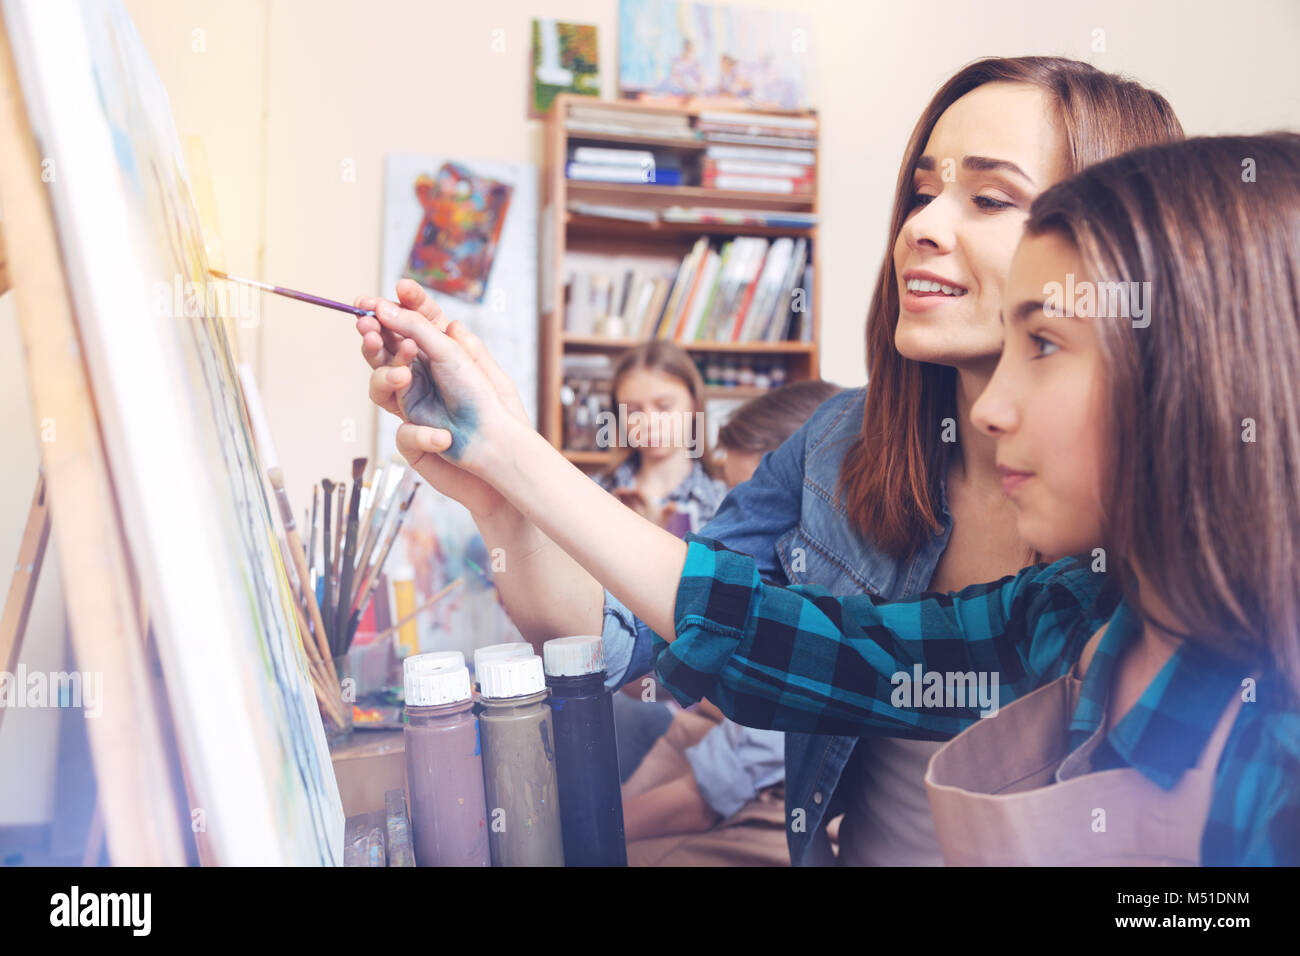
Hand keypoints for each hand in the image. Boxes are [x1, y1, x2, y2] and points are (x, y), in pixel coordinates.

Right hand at [355, 280, 525, 519]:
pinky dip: (422, 433)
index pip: (412, 322)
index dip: (401, 305)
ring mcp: (413, 407)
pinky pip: (403, 432)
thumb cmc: (487, 403)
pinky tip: (443, 436)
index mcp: (437, 354)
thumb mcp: (457, 357)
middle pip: (385, 350)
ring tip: (404, 374)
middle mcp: (421, 376)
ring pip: (381, 387)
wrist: (499, 455)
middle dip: (374, 335)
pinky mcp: (413, 440)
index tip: (394, 288)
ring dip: (386, 376)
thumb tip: (389, 307)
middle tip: (367, 324)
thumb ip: (422, 329)